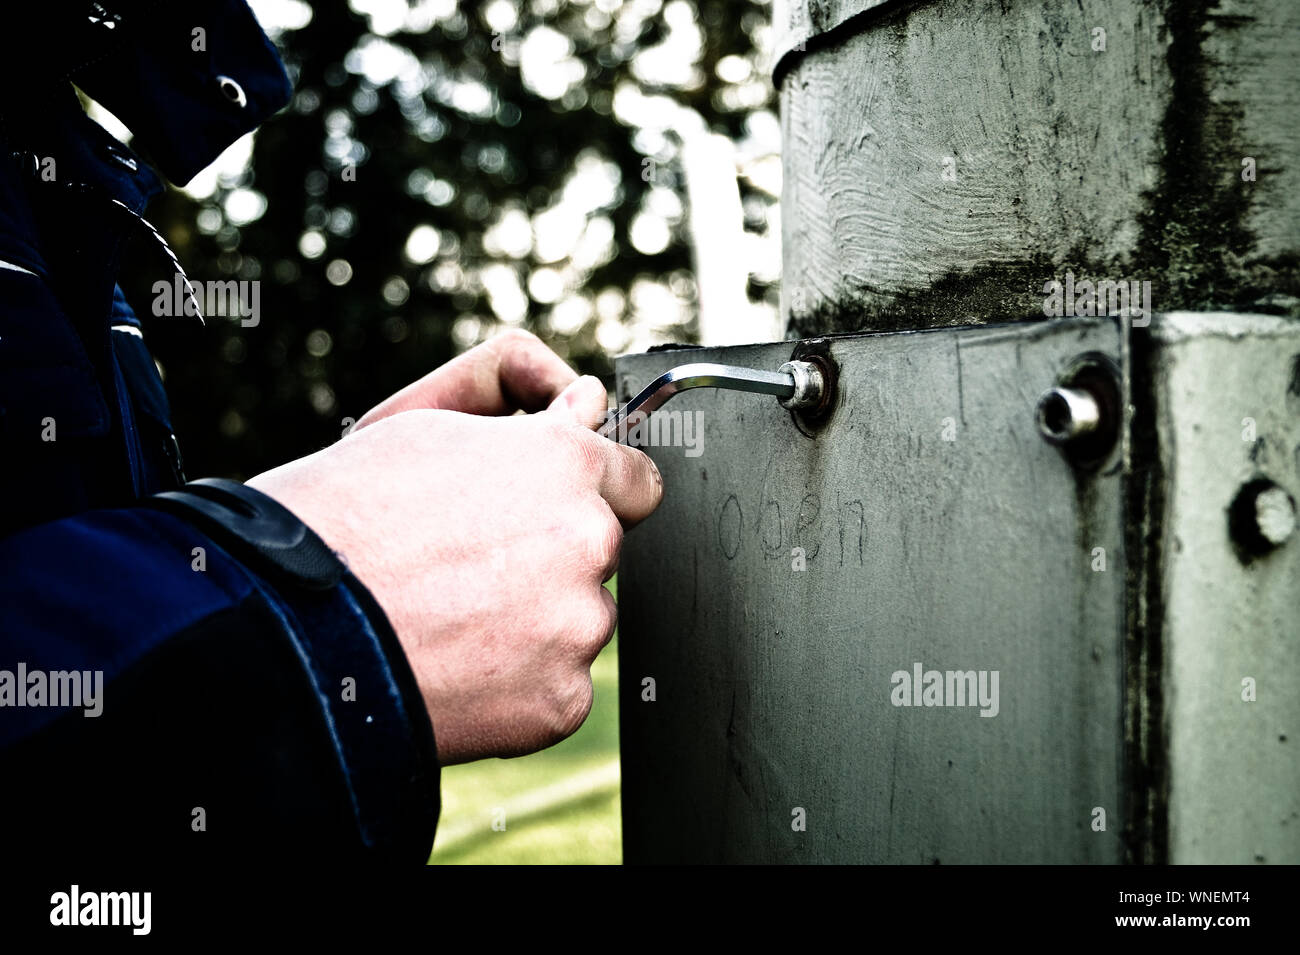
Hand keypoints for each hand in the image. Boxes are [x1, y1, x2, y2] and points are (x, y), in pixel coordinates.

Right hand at [247, 331, 662, 763]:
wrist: (283, 630)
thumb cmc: (338, 520)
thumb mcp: (418, 427)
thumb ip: (520, 407)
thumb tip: (586, 403)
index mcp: (565, 464)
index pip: (634, 478)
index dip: (595, 490)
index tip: (562, 506)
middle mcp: (587, 539)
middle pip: (600, 552)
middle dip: (554, 556)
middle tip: (470, 567)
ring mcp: (579, 625)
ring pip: (577, 621)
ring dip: (536, 622)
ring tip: (448, 620)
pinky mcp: (562, 699)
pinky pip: (558, 686)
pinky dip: (518, 684)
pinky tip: (456, 667)